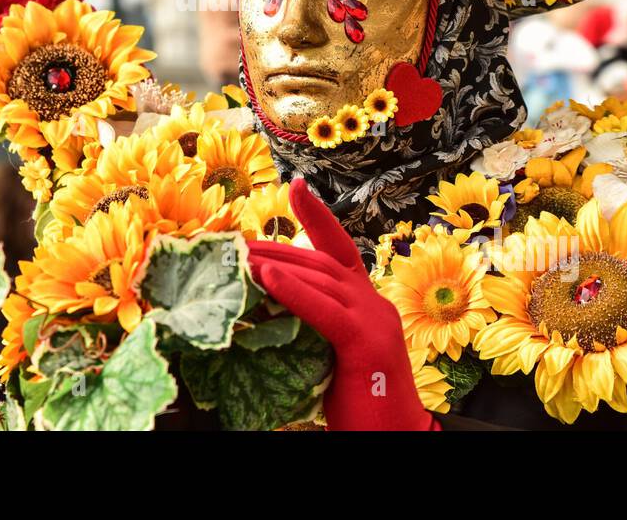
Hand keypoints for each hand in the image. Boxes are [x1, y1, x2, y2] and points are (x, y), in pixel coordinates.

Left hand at [247, 178, 434, 430]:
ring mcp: (374, 321)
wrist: (392, 439)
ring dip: (276, 265)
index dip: (318, 216)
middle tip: (234, 242)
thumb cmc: (358, 406)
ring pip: (320, 280)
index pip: (340, 250)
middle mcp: (375, 304)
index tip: (295, 186)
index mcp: (367, 304)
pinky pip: (325, 311)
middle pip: (320, 263)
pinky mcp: (366, 343)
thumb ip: (310, 327)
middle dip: (276, 248)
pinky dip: (294, 291)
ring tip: (238, 256)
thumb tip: (262, 308)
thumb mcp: (329, 355)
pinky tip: (266, 277)